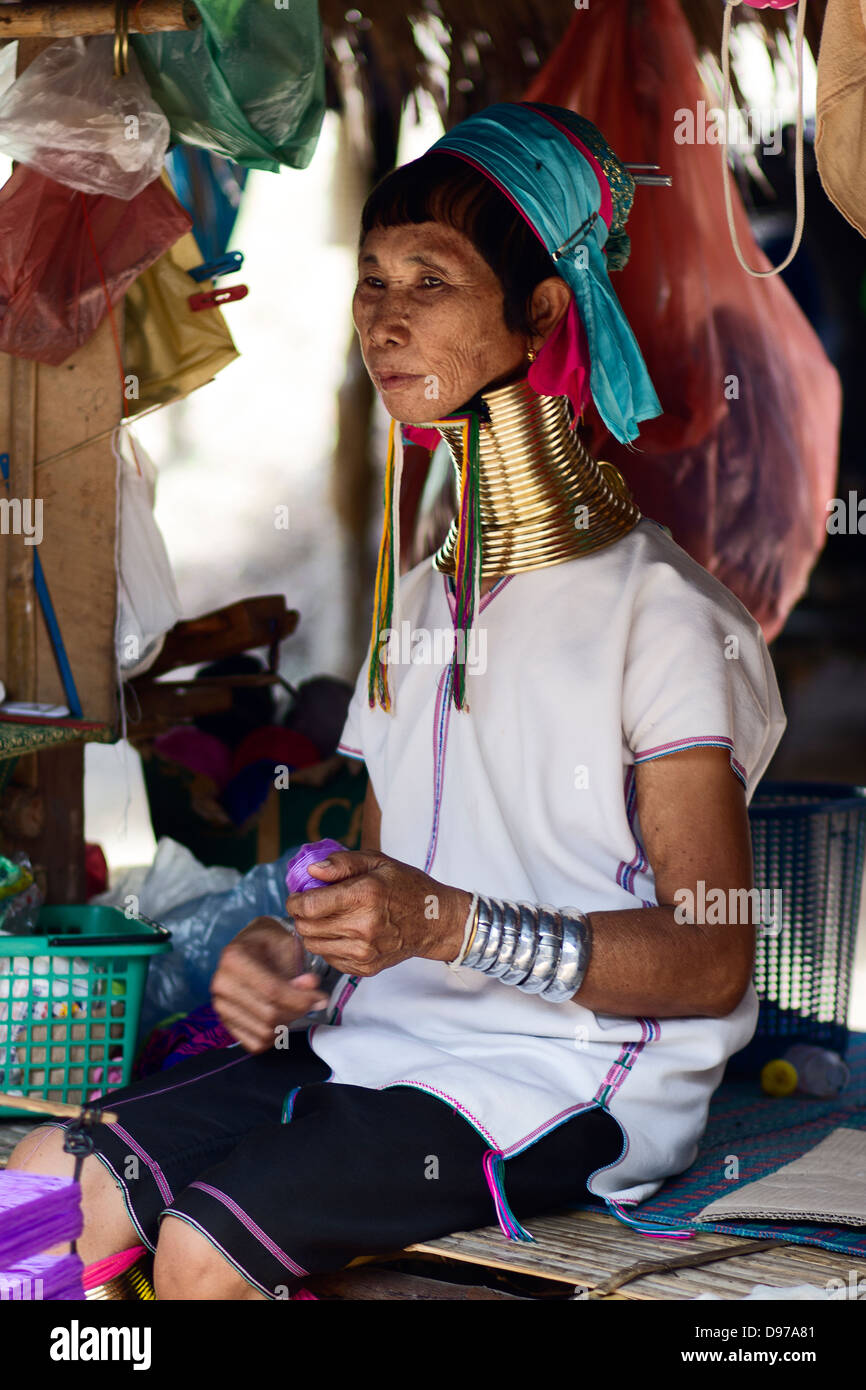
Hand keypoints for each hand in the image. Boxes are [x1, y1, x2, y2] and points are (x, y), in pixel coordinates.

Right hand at [210, 916, 330, 1052]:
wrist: (252, 947)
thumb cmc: (270, 944)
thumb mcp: (288, 945)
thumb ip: (299, 967)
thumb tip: (311, 986)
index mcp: (234, 959)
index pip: (271, 991)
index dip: (301, 998)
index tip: (321, 997)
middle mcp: (221, 984)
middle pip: (269, 1014)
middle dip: (298, 1010)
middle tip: (313, 1000)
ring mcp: (221, 1006)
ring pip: (264, 1031)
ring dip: (288, 1022)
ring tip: (296, 1005)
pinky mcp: (226, 1023)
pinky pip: (255, 1043)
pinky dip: (275, 1036)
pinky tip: (283, 1018)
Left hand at [285, 849, 473, 976]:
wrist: (435, 921)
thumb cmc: (405, 886)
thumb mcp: (377, 862)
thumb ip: (342, 863)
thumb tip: (311, 871)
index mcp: (364, 896)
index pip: (309, 906)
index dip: (295, 901)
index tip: (297, 896)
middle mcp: (363, 927)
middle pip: (307, 927)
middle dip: (301, 915)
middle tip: (309, 905)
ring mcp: (364, 952)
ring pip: (314, 945)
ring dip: (312, 931)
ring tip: (325, 918)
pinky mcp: (365, 968)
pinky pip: (329, 958)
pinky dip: (328, 945)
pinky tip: (341, 932)